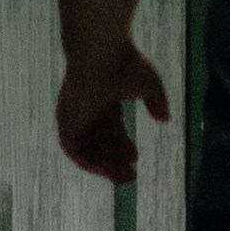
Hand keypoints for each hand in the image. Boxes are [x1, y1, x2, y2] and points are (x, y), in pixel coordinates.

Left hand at [56, 46, 166, 181]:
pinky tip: (103, 171)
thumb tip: (164, 119)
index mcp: (104, 96)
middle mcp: (87, 106)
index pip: (111, 127)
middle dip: (114, 159)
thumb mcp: (150, 85)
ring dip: (102, 165)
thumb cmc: (125, 63)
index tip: (135, 158)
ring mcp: (74, 114)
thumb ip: (157, 101)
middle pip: (100, 140)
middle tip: (129, 176)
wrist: (100, 53)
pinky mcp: (65, 119)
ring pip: (87, 147)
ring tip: (121, 177)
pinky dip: (86, 161)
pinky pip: (72, 149)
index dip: (123, 144)